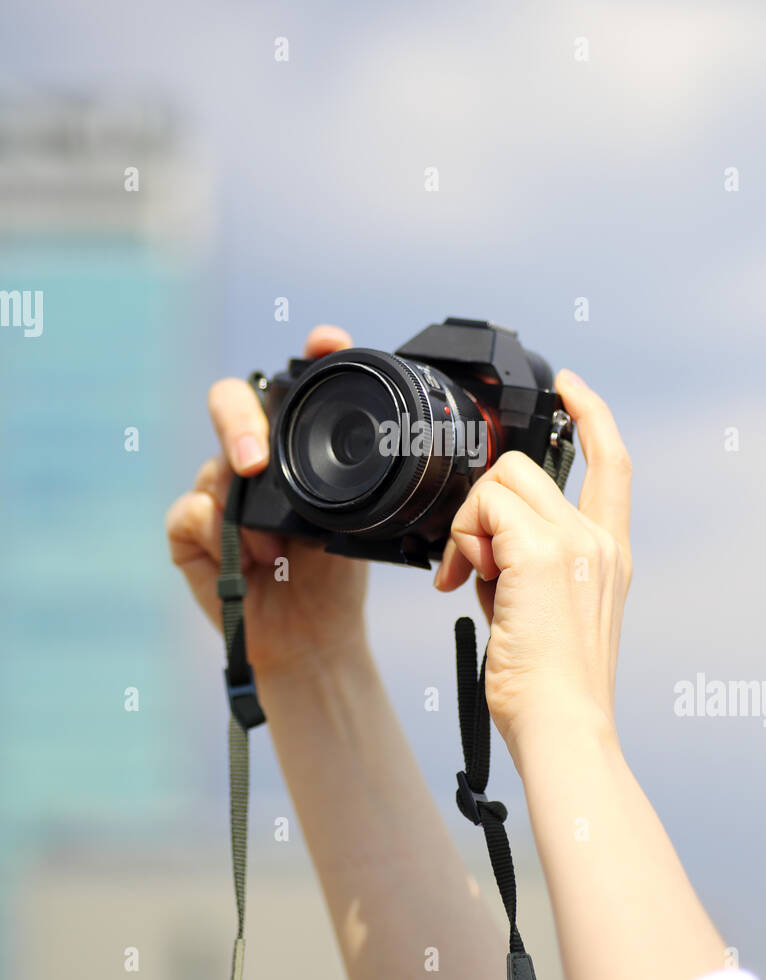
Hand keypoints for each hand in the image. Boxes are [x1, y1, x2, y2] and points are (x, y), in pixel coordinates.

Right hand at [166, 325, 368, 681]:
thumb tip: (362, 452)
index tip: (327, 344)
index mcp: (294, 443)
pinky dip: (219, 538)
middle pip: (233, 402)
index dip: (310, 356)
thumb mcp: (355, 523)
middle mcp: (252, 454)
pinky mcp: (189, 528)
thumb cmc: (333, 574)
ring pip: (214, 468)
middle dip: (240, 421)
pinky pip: (191, 512)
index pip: (294, 384)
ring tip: (276, 554)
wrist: (311, 635)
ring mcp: (217, 488)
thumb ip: (347, 483)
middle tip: (254, 461)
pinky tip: (248, 561)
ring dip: (246, 516)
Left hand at [433, 370, 632, 755]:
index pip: (612, 462)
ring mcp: (574, 542)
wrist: (561, 726)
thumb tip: (481, 542)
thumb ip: (524, 566)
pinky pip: (484, 511)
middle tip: (470, 565)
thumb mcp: (545, 612)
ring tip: (472, 581)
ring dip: (471, 525)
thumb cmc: (547, 688)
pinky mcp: (542, 552)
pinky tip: (464, 586)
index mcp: (609, 554)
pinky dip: (463, 542)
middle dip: (484, 504)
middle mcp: (599, 541)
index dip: (592, 414)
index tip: (569, 386)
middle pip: (526, 467)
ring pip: (502, 480)